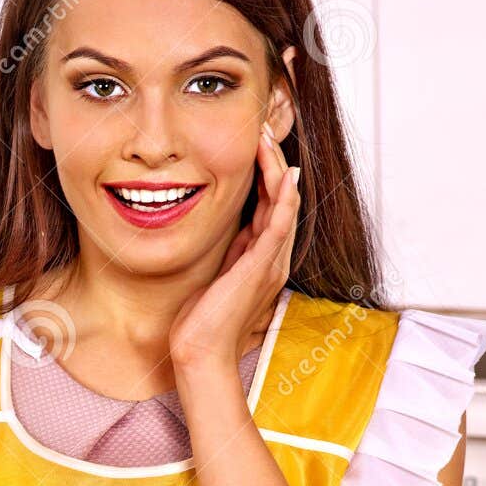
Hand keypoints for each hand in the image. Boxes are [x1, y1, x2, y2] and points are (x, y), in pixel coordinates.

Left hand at [170, 121, 300, 373]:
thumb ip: (226, 253)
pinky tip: (285, 176)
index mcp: (261, 259)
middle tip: (263, 132)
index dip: (266, 176)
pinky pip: (279, 227)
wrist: (200, 354)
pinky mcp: (261, 269)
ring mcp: (270, 264)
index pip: (270, 208)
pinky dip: (285, 200)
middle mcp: (272, 259)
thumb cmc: (200, 322)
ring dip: (279, 172)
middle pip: (282, 201)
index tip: (253, 147)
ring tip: (269, 141)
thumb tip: (223, 228)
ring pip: (285, 207)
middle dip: (274, 164)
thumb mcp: (214, 276)